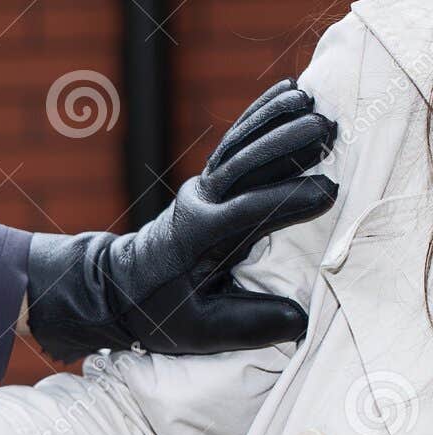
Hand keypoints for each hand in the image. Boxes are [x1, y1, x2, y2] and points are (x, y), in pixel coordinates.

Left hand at [26, 78, 337, 360]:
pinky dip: (259, 113)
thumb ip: (247, 325)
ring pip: (238, 145)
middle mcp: (199, 204)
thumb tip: (299, 321)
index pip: (247, 212)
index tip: (328, 191)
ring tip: (312, 101)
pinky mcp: (206, 179)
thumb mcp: (199, 332)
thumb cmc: (161, 313)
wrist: (118, 289)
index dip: (287, 199)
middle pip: (243, 166)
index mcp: (199, 239)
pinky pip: (233, 140)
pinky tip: (289, 90)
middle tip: (327, 128)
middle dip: (284, 144)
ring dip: (275, 120)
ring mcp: (201, 187)